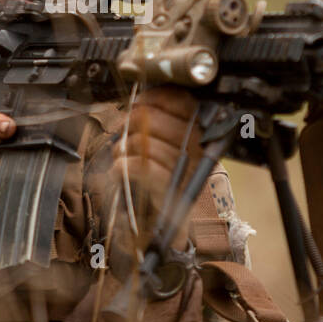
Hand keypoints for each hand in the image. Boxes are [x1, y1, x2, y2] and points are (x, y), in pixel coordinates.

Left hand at [110, 86, 202, 216]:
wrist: (178, 224)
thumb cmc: (171, 179)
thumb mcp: (174, 146)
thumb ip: (164, 121)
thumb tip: (140, 100)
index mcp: (204, 133)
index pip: (182, 101)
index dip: (155, 97)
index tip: (139, 102)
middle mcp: (199, 150)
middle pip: (155, 119)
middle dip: (132, 122)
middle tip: (124, 131)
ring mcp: (186, 171)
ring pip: (144, 143)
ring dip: (124, 147)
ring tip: (121, 154)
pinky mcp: (171, 193)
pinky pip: (142, 168)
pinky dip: (124, 166)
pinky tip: (118, 169)